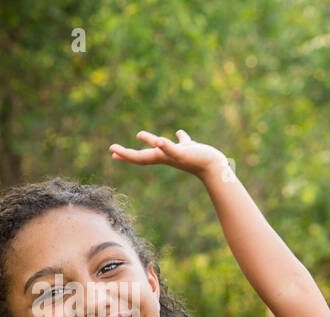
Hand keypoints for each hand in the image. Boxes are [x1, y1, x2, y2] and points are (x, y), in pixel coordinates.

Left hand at [109, 129, 230, 180]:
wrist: (217, 170)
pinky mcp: (190, 149)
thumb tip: (158, 142)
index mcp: (162, 157)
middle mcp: (167, 156)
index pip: (139, 157)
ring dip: (149, 141)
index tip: (111, 150)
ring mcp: (178, 153)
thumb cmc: (200, 162)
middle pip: (144, 155)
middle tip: (114, 150)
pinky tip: (179, 133)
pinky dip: (178, 137)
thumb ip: (170, 148)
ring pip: (160, 146)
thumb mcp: (183, 153)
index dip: (125, 154)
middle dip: (129, 153)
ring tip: (139, 135)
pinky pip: (181, 142)